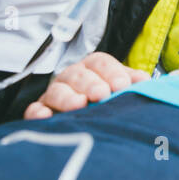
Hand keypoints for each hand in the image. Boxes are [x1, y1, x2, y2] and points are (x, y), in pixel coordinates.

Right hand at [24, 52, 148, 118]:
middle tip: (102, 94)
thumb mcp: (120, 86)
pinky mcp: (41, 110)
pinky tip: (44, 116)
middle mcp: (72, 76)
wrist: (85, 115)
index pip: (101, 63)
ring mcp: (55, 92)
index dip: (112, 72)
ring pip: (58, 91)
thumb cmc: (107, 98)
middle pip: (79, 75)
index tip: (122, 86)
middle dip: (91, 84)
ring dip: (68, 97)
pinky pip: (34, 110)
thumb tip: (144, 81)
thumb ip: (132, 81)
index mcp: (93, 67)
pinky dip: (37, 113)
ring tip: (79, 104)